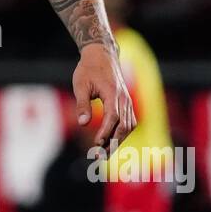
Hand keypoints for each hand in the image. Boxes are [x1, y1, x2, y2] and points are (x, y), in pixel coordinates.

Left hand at [73, 42, 135, 157]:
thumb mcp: (81, 84)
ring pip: (128, 126)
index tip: (96, 144)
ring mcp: (128, 101)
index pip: (112, 118)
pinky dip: (122, 134)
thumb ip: (82, 104)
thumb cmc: (88, 69)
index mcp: (113, 93)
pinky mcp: (127, 103)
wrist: (101, 55)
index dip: (105, 132)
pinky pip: (129, 122)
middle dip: (112, 143)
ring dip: (118, 141)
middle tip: (99, 156)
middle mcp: (124, 99)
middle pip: (123, 126)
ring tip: (104, 153)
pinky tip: (111, 142)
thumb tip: (83, 124)